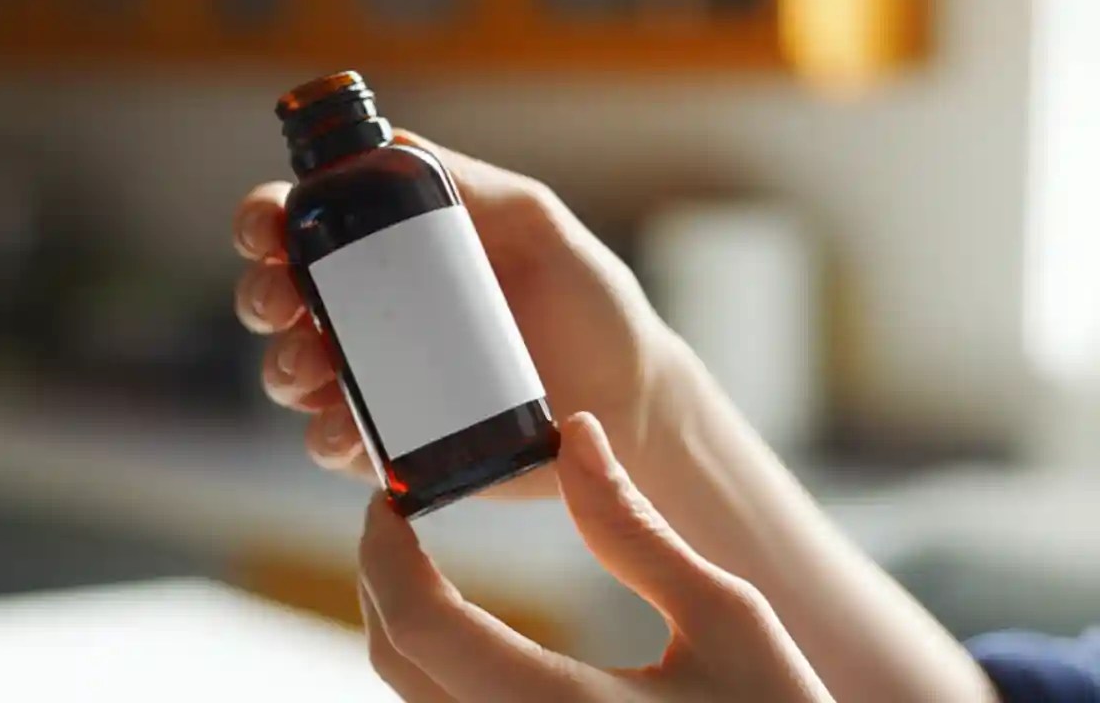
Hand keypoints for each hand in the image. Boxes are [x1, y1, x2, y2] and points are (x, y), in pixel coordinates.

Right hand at [234, 130, 679, 495]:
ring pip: (293, 374)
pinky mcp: (396, 446)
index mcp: (396, 252)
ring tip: (317, 366)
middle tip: (284, 302)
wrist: (630, 403)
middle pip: (279, 301)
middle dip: (262, 297)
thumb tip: (389, 146)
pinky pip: (335, 443)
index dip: (266, 221)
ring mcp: (379, 382)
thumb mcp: (537, 224)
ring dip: (285, 367)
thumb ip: (470, 185)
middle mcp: (373, 314)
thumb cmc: (590, 305)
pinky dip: (328, 436)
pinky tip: (351, 430)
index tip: (267, 228)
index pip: (307, 225)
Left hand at [357, 413, 832, 702]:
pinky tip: (465, 626)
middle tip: (401, 515)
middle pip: (397, 665)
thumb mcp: (729, 620)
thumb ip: (635, 529)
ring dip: (405, 623)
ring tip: (425, 558)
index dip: (385, 553)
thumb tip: (576, 434)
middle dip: (381, 581)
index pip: (422, 628)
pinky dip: (436, 665)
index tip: (392, 498)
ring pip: (415, 699)